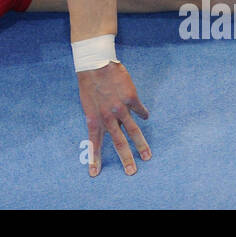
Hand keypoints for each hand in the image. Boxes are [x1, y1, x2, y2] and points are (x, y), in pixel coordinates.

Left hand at [77, 61, 149, 176]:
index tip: (94, 174)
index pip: (94, 143)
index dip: (94, 159)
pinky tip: (145, 116)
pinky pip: (140, 110)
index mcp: (94, 118)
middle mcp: (108, 116)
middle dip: (125, 159)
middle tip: (131, 172)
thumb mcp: (87, 103)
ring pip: (133, 131)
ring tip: (147, 156)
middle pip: (118, 142)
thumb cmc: (89, 82)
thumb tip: (110, 127)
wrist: (96, 62)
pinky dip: (143, 114)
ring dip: (141, 145)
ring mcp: (120, 108)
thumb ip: (98, 117)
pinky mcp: (131, 98)